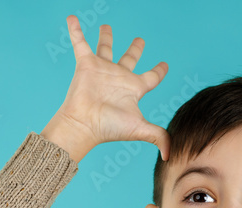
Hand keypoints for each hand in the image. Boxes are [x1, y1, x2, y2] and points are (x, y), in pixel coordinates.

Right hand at [51, 15, 170, 160]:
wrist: (84, 124)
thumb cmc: (110, 127)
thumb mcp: (139, 129)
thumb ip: (158, 136)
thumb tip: (170, 156)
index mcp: (133, 89)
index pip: (151, 77)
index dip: (159, 70)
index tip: (164, 64)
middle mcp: (118, 78)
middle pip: (130, 59)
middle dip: (135, 49)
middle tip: (140, 40)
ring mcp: (102, 70)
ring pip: (105, 47)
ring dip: (106, 36)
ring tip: (106, 26)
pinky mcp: (85, 64)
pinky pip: (79, 43)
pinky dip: (75, 31)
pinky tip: (71, 18)